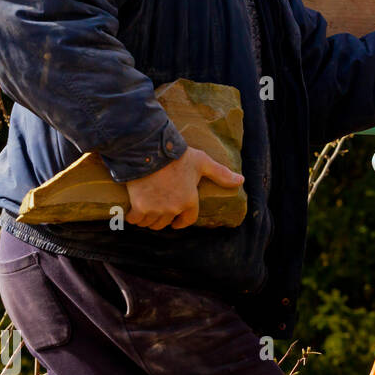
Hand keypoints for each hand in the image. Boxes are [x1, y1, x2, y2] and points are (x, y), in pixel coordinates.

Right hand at [125, 148, 243, 229]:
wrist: (149, 151)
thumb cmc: (177, 156)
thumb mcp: (202, 162)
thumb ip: (221, 173)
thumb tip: (241, 180)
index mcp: (190, 200)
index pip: (187, 220)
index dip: (181, 222)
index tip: (176, 222)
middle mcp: (174, 208)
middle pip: (166, 224)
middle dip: (163, 219)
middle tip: (158, 210)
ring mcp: (156, 209)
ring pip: (151, 224)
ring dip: (148, 220)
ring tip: (146, 210)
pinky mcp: (139, 206)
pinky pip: (135, 220)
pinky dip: (133, 217)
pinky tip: (133, 211)